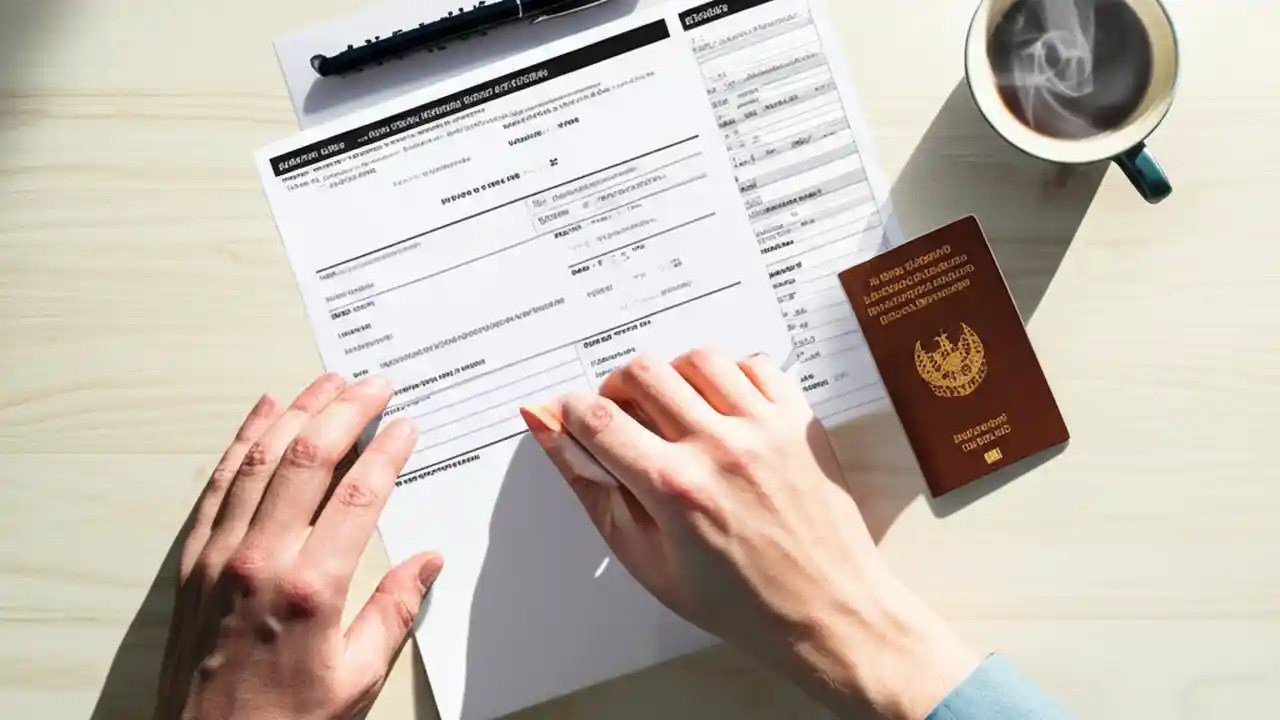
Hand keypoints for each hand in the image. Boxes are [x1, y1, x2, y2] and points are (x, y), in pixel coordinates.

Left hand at [156, 374, 442, 719]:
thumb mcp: (357, 678)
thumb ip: (394, 611)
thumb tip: (428, 562)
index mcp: (310, 588)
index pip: (359, 494)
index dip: (387, 451)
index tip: (407, 426)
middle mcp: (260, 560)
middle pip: (307, 459)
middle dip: (346, 411)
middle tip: (375, 385)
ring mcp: (220, 555)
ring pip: (261, 459)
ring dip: (296, 410)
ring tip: (328, 382)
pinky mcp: (194, 561)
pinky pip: (220, 483)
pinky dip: (242, 439)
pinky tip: (263, 411)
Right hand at [521, 349, 977, 719]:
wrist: (828, 612)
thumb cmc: (741, 602)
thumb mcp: (648, 562)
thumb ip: (596, 493)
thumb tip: (555, 438)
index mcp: (675, 489)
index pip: (598, 418)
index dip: (569, 411)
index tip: (567, 415)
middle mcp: (720, 449)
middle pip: (643, 373)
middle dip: (616, 388)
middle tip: (621, 416)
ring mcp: (764, 429)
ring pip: (696, 358)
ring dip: (671, 375)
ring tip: (672, 409)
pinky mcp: (798, 421)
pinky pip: (754, 364)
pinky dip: (728, 375)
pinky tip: (722, 407)